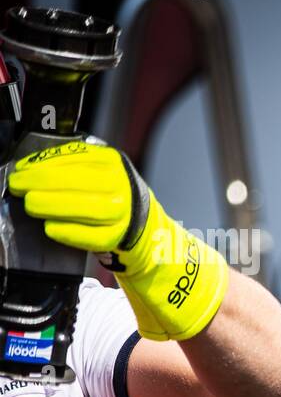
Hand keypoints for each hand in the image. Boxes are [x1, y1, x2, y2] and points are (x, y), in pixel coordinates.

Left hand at [9, 142, 228, 340]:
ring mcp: (124, 214)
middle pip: (76, 182)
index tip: (20, 171)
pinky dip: (66, 232)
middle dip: (40, 184)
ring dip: (50, 206)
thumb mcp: (98, 171)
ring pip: (83, 208)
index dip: (40, 165)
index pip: (73, 159)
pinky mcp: (119, 238)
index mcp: (114, 164)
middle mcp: (123, 187)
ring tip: (32, 206)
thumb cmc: (111, 199)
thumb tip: (30, 168)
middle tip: (19, 188)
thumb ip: (71, 165)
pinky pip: (88, 237)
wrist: (145, 230)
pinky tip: (50, 228)